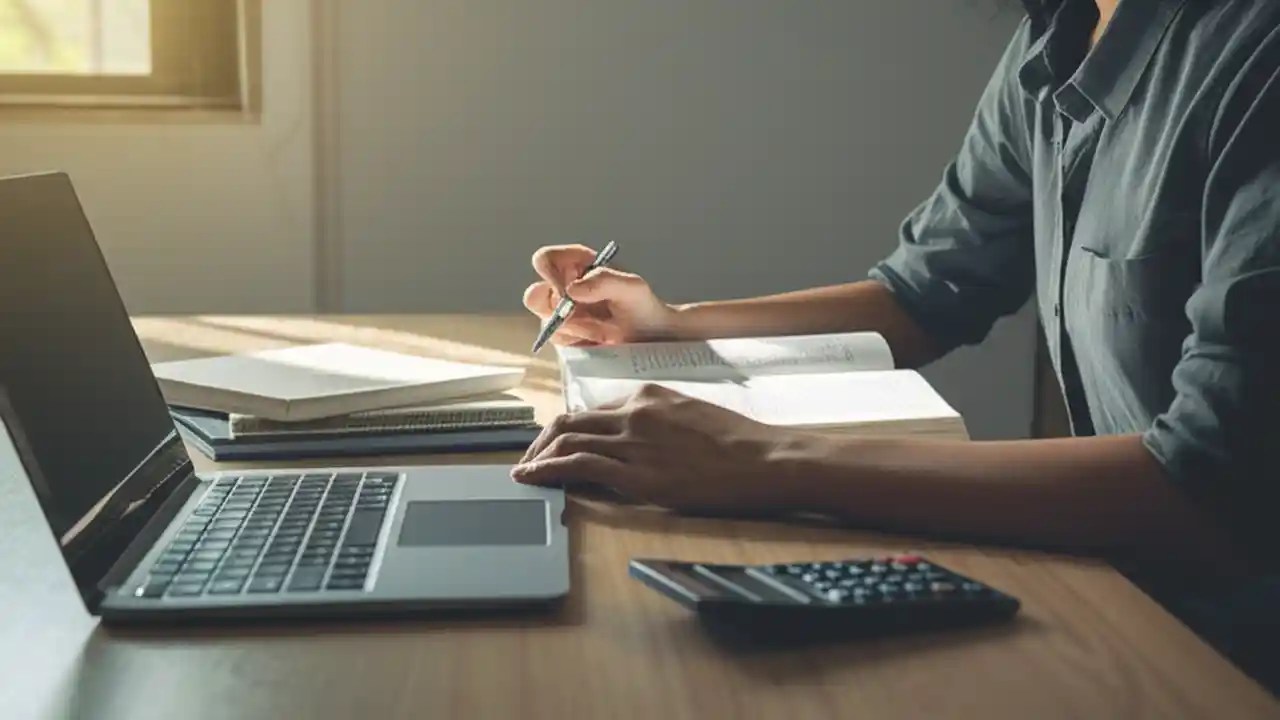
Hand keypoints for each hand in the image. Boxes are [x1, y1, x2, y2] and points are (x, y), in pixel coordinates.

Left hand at [512, 384, 800, 513]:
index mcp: (649, 395)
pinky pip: (578, 466)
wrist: (766, 460)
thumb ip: (658, 423)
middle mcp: (635, 412)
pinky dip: (548, 471)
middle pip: (569, 421)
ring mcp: (635, 441)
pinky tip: (534, 480)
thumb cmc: (739, 445)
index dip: (565, 429)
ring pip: (566, 440)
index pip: (592, 411)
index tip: (553, 444)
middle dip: (540, 442)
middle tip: (527, 460)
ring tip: (523, 473)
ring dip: (537, 457)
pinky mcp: (638, 473)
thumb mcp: (692, 417)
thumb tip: (636, 441)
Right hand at [522, 244, 679, 345]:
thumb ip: (604, 281)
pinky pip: (558, 341)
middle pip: (534, 295)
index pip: (545, 260)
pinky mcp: (568, 336)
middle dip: (551, 309)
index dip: (549, 274)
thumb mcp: (632, 288)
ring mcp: (564, 314)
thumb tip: (572, 290)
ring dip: (569, 327)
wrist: (655, 338)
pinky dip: (574, 342)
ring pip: (545, 321)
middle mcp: (566, 287)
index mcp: (577, 264)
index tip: (568, 292)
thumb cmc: (644, 306)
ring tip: (599, 328)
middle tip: (575, 317)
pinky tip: (596, 340)